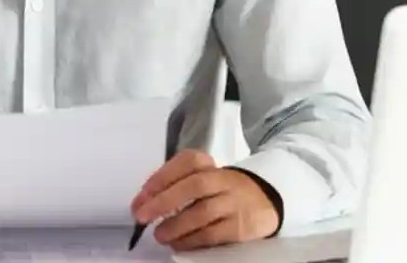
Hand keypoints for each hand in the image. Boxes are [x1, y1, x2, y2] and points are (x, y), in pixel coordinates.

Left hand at [130, 150, 279, 251]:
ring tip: (159, 235)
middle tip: (142, 216)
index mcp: (209, 164)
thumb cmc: (221, 190)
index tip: (141, 195)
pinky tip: (178, 244)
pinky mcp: (240, 226)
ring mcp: (234, 203)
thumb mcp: (202, 178)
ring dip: (176, 225)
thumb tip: (142, 203)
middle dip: (164, 201)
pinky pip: (214, 234)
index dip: (161, 177)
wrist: (264, 200)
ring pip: (204, 212)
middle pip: (194, 185)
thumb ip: (174, 185)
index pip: (186, 162)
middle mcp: (223, 180)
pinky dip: (192, 240)